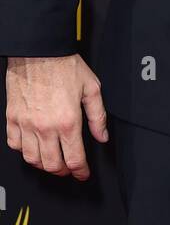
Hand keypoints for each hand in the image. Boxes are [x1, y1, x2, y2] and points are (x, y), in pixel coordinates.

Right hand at [5, 54, 108, 179]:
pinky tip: (32, 145)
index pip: (74, 158)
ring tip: (52, 159)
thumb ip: (98, 116)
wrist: (39, 50)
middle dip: (63, 171)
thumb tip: (102, 136)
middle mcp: (45, 126)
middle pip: (52, 165)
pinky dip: (23, 150)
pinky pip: (14, 144)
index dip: (81, 171)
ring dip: (43, 164)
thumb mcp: (91, 88)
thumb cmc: (64, 64)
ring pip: (31, 159)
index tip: (83, 173)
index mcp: (68, 121)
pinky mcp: (12, 118)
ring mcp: (26, 124)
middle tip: (69, 168)